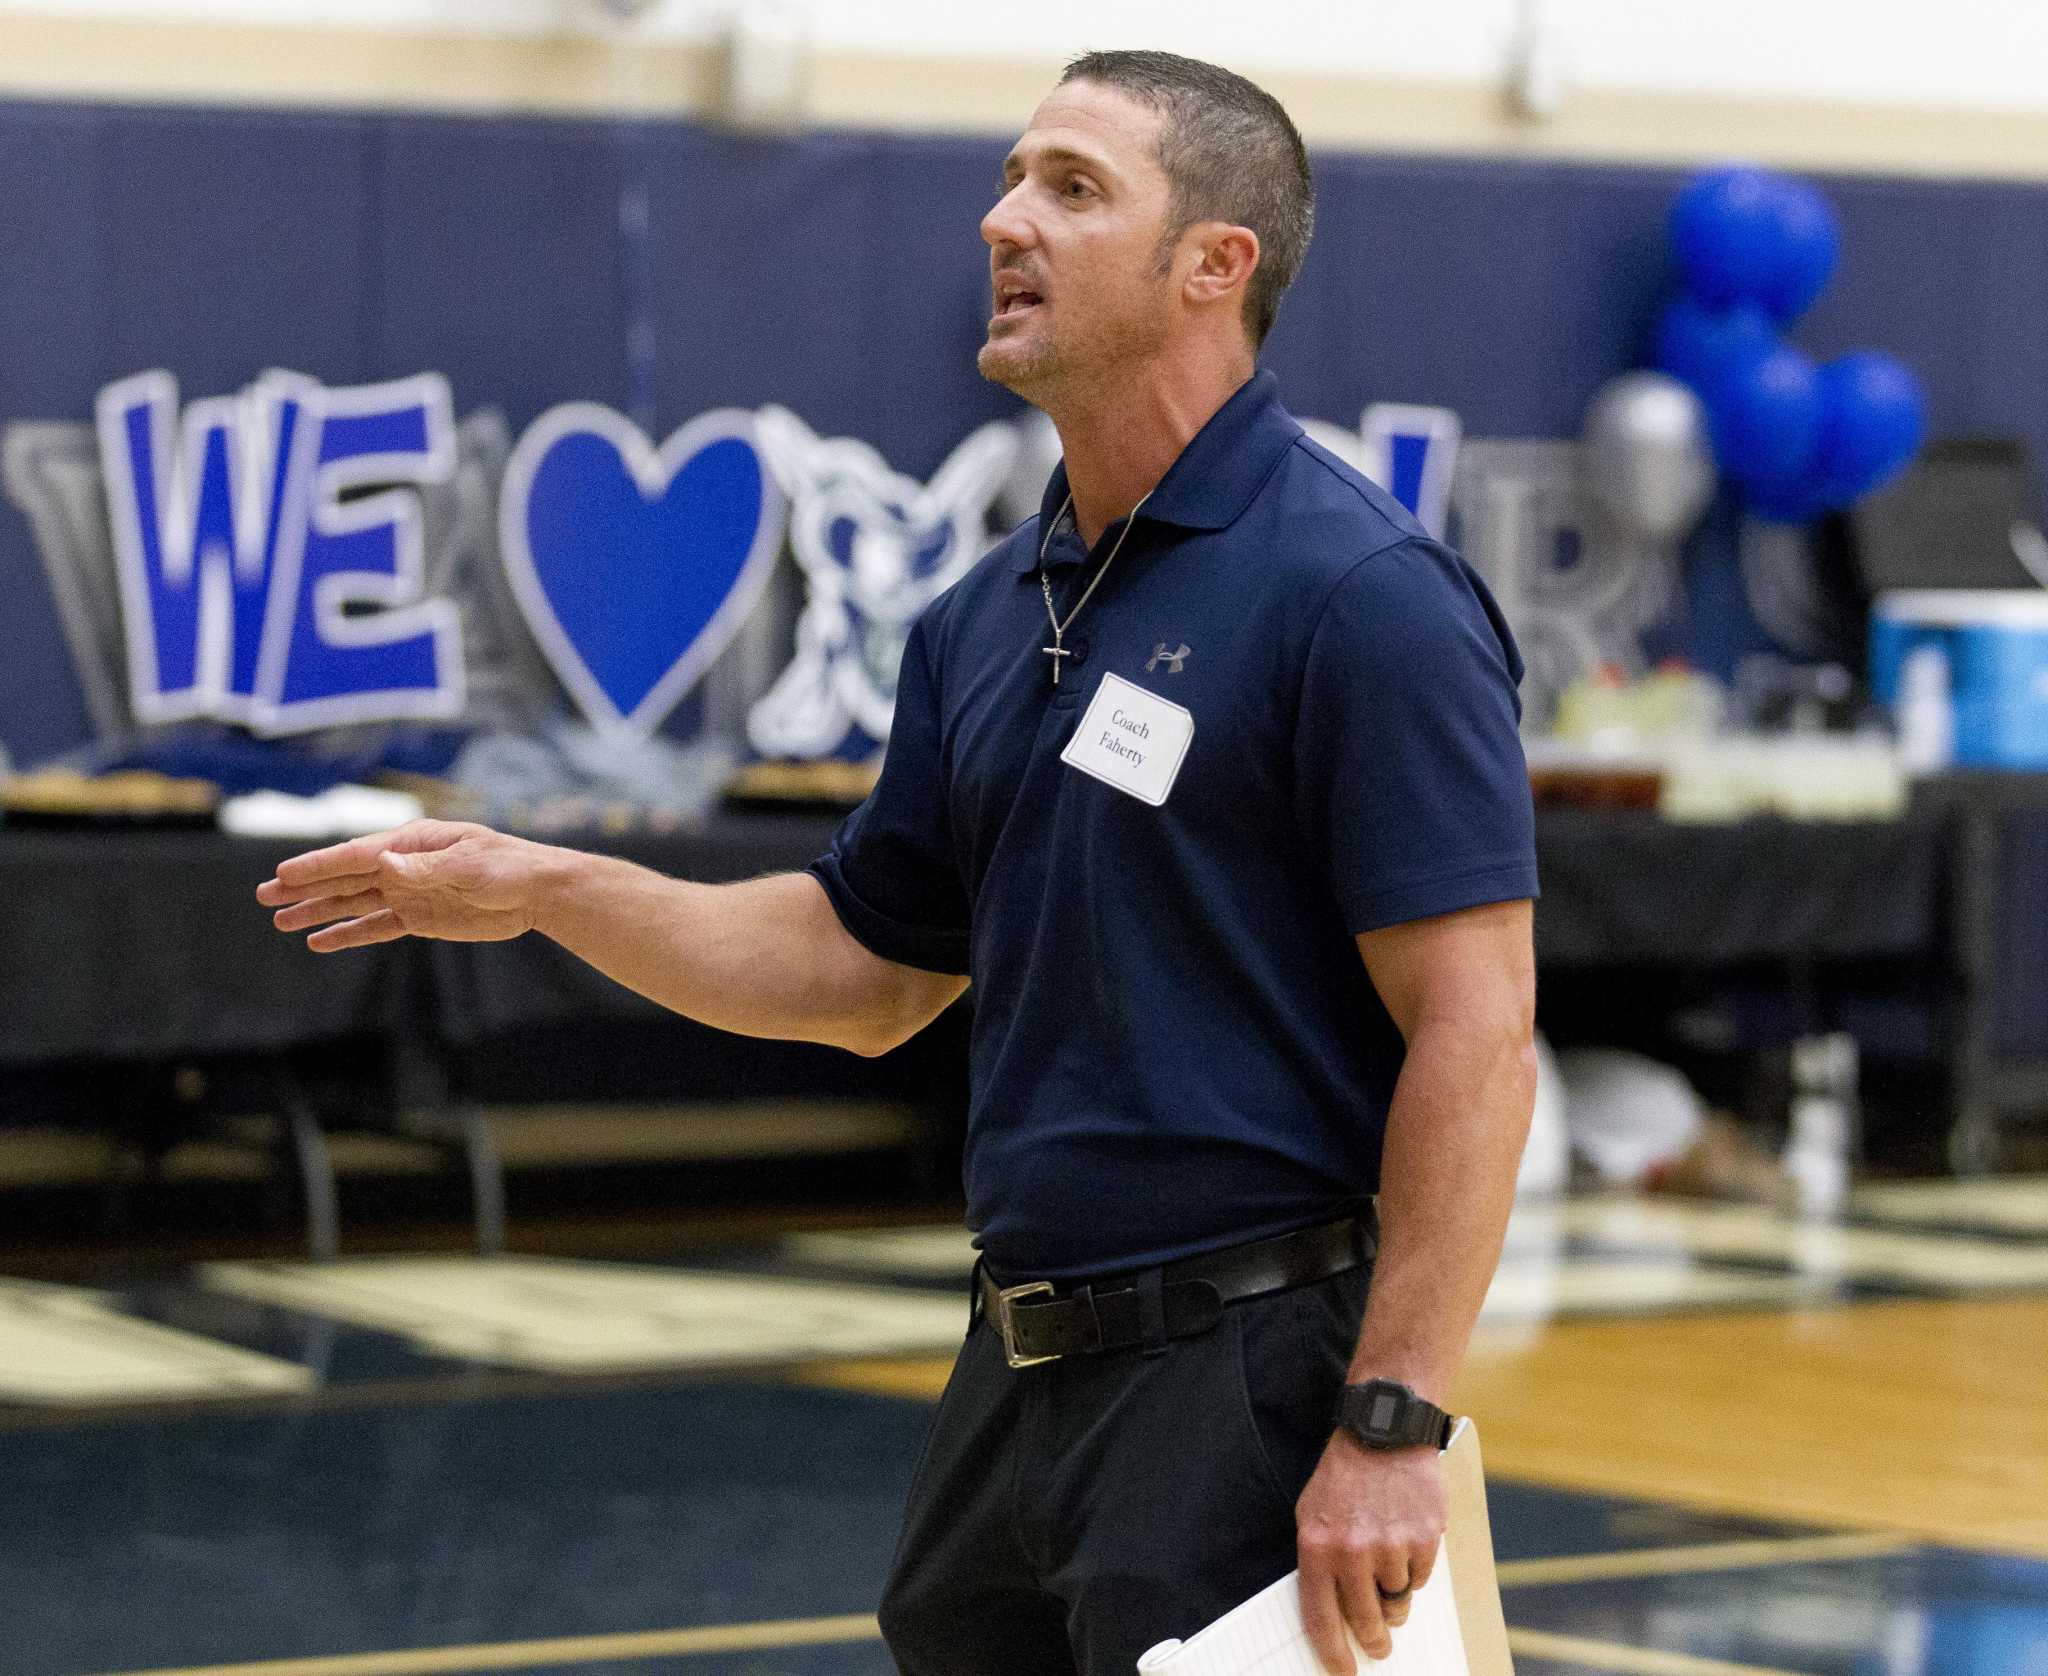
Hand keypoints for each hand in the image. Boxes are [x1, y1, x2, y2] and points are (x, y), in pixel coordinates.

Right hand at [256, 819, 558, 951]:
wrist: (537, 892)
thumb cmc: (506, 867)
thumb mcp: (467, 865)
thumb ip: (423, 868)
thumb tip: (382, 862)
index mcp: (411, 843)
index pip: (356, 856)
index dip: (319, 867)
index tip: (283, 876)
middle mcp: (403, 866)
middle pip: (345, 878)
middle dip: (305, 887)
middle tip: (264, 896)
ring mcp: (409, 892)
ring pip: (354, 904)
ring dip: (318, 912)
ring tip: (281, 921)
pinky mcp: (420, 917)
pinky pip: (377, 927)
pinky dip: (349, 934)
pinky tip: (320, 941)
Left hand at [1295, 1433, 1445, 1672]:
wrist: (1384, 1435)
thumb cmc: (1343, 1479)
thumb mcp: (1312, 1515)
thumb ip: (1319, 1563)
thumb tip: (1330, 1616)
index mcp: (1317, 1547)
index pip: (1321, 1618)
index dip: (1333, 1653)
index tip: (1344, 1672)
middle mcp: (1353, 1551)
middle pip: (1365, 1620)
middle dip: (1374, 1640)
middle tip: (1379, 1646)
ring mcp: (1391, 1545)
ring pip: (1396, 1601)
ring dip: (1394, 1595)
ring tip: (1388, 1564)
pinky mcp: (1425, 1538)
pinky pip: (1420, 1578)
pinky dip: (1414, 1570)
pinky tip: (1405, 1541)